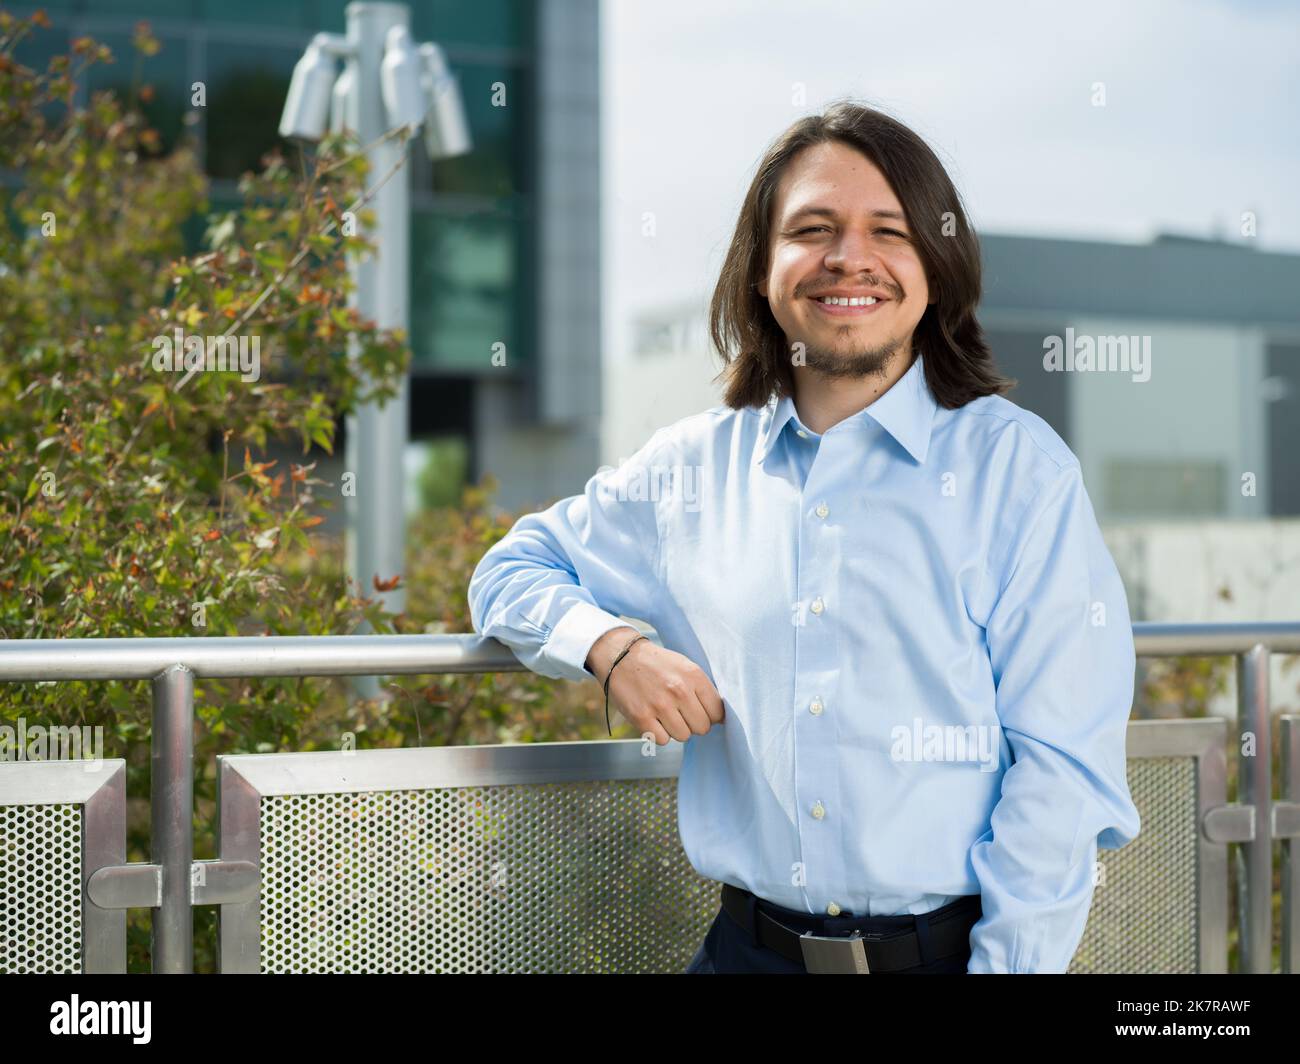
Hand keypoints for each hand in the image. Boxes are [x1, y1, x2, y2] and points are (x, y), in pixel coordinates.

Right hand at [586, 627, 724, 744]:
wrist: (621, 657)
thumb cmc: (657, 664)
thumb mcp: (685, 666)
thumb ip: (703, 689)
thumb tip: (720, 718)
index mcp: (693, 676)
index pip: (717, 712)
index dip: (710, 715)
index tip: (700, 711)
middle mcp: (679, 690)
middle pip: (702, 728)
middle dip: (693, 723)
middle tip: (681, 712)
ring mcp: (660, 705)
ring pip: (683, 736)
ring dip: (676, 729)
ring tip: (666, 714)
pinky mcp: (641, 717)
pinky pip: (662, 741)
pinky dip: (659, 734)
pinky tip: (654, 720)